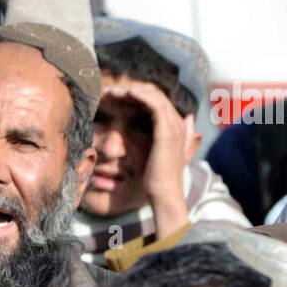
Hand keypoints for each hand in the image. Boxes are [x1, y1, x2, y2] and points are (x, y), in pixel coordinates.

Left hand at [106, 80, 196, 233]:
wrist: (164, 195)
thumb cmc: (155, 180)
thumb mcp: (151, 155)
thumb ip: (150, 139)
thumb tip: (145, 134)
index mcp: (175, 127)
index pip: (156, 102)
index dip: (135, 97)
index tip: (114, 99)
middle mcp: (177, 123)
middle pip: (154, 96)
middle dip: (130, 91)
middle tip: (109, 92)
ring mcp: (174, 126)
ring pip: (154, 96)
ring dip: (131, 91)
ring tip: (111, 92)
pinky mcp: (167, 131)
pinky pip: (154, 104)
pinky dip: (139, 95)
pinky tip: (123, 94)